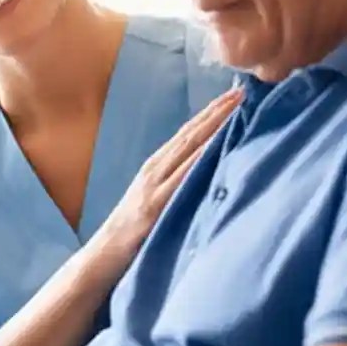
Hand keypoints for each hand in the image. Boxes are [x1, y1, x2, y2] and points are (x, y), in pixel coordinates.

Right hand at [90, 87, 241, 269]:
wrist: (104, 255)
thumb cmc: (133, 233)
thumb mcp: (155, 200)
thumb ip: (175, 184)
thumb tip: (205, 173)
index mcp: (156, 167)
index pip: (188, 133)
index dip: (210, 113)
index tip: (233, 95)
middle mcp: (155, 169)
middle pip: (190, 133)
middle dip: (216, 111)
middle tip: (241, 90)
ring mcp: (155, 184)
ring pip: (188, 147)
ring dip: (213, 124)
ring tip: (234, 107)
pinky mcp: (156, 204)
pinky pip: (183, 177)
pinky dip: (200, 157)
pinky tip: (216, 144)